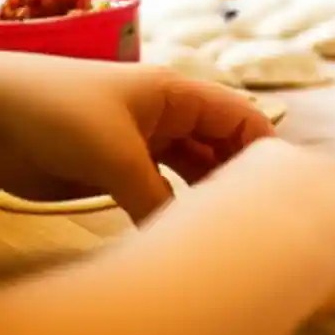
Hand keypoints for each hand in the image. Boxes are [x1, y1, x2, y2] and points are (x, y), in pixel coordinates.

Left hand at [0, 56, 273, 222]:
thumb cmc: (56, 113)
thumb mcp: (115, 156)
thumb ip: (157, 198)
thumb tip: (187, 240)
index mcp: (177, 95)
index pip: (242, 118)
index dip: (265, 149)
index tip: (279, 192)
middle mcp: (168, 118)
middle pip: (224, 147)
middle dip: (242, 178)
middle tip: (256, 220)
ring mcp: (144, 145)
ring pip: (196, 172)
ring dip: (209, 197)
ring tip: (226, 231)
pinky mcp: (120, 171)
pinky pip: (163, 192)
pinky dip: (177, 210)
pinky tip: (186, 233)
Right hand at [196, 139, 334, 324]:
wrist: (256, 247)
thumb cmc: (212, 243)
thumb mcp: (204, 231)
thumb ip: (227, 237)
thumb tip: (229, 269)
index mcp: (272, 160)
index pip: (304, 194)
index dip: (303, 232)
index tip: (285, 267)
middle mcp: (333, 171)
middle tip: (319, 292)